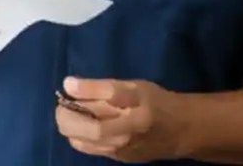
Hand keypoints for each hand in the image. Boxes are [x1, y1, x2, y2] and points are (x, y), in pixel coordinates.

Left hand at [55, 77, 183, 162]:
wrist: (180, 131)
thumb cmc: (154, 101)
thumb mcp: (135, 86)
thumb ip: (105, 87)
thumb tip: (70, 85)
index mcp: (139, 101)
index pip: (112, 94)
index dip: (86, 88)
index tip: (67, 83)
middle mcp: (132, 126)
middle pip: (93, 127)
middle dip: (68, 115)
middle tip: (62, 104)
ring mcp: (125, 146)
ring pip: (86, 140)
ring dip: (69, 127)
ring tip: (68, 115)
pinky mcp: (120, 158)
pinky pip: (90, 148)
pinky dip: (78, 137)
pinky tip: (80, 128)